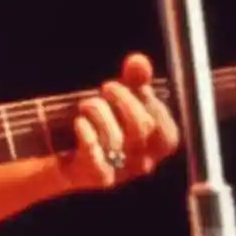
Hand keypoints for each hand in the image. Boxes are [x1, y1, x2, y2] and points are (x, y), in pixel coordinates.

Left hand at [59, 53, 180, 190]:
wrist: (68, 162)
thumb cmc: (103, 129)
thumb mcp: (122, 103)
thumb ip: (135, 81)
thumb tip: (138, 60)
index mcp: (155, 149)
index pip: (167, 132)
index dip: (154, 106)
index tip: (139, 89)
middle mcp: (142, 164)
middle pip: (142, 126)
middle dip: (123, 98)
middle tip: (106, 87)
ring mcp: (119, 172)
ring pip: (115, 136)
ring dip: (98, 110)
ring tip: (87, 104)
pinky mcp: (94, 175)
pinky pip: (93, 149)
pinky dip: (85, 129)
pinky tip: (79, 121)